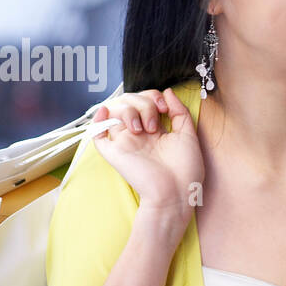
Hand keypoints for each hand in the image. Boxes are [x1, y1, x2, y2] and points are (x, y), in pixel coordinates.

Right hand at [90, 88, 202, 221]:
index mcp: (155, 130)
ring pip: (114, 111)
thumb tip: (167, 91)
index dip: (153, 97)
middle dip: (143, 103)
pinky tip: (106, 112)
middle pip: (130, 101)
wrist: (176, 193)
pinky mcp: (114, 152)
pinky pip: (96, 133)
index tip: (166, 109)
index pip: (145, 101)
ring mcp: (125, 141)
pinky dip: (97, 119)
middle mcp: (138, 134)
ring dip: (128, 111)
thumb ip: (179, 112)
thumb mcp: (188, 136)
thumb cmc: (185, 170)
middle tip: (154, 123)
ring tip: (142, 129)